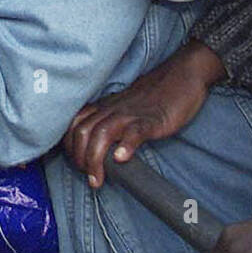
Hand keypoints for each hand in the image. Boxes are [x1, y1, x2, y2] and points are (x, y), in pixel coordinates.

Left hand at [64, 40, 223, 187]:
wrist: (182, 73)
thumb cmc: (154, 95)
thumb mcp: (125, 106)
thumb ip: (110, 120)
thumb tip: (98, 147)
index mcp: (106, 107)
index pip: (74, 124)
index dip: (69, 147)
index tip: (77, 165)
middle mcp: (113, 110)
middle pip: (83, 131)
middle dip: (80, 158)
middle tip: (89, 177)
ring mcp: (132, 114)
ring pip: (102, 133)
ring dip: (95, 159)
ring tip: (98, 179)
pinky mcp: (152, 120)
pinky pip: (135, 131)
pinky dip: (126, 145)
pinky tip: (122, 158)